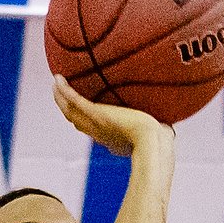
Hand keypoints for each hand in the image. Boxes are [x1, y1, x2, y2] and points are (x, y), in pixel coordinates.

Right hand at [52, 76, 171, 157]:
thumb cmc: (160, 142)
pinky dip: (64, 91)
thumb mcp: (155, 133)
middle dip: (67, 107)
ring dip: (60, 97)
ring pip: (69, 111)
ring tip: (55, 83)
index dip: (84, 119)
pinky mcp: (95, 114)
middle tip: (60, 93)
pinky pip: (74, 100)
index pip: (92, 128)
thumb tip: (168, 127)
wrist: (152, 143)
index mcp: (110, 138)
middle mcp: (99, 133)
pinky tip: (58, 79)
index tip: (82, 110)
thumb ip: (157, 129)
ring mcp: (95, 124)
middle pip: (75, 120)